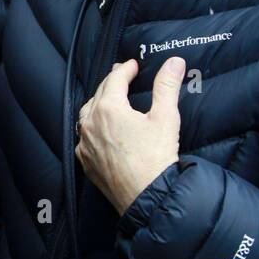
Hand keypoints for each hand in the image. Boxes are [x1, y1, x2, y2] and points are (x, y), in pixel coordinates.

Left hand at [75, 57, 183, 215]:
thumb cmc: (156, 158)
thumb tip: (174, 62)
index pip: (114, 79)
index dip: (125, 69)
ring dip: (98, 103)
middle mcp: (90, 124)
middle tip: (122, 75)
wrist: (148, 196)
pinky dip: (92, 127)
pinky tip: (100, 129)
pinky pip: (84, 137)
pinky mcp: (86, 161)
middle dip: (111, 82)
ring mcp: (85, 144)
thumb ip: (167, 86)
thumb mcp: (165, 117)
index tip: (133, 65)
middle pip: (99, 94)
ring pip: (87, 114)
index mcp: (108, 109)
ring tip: (109, 99)